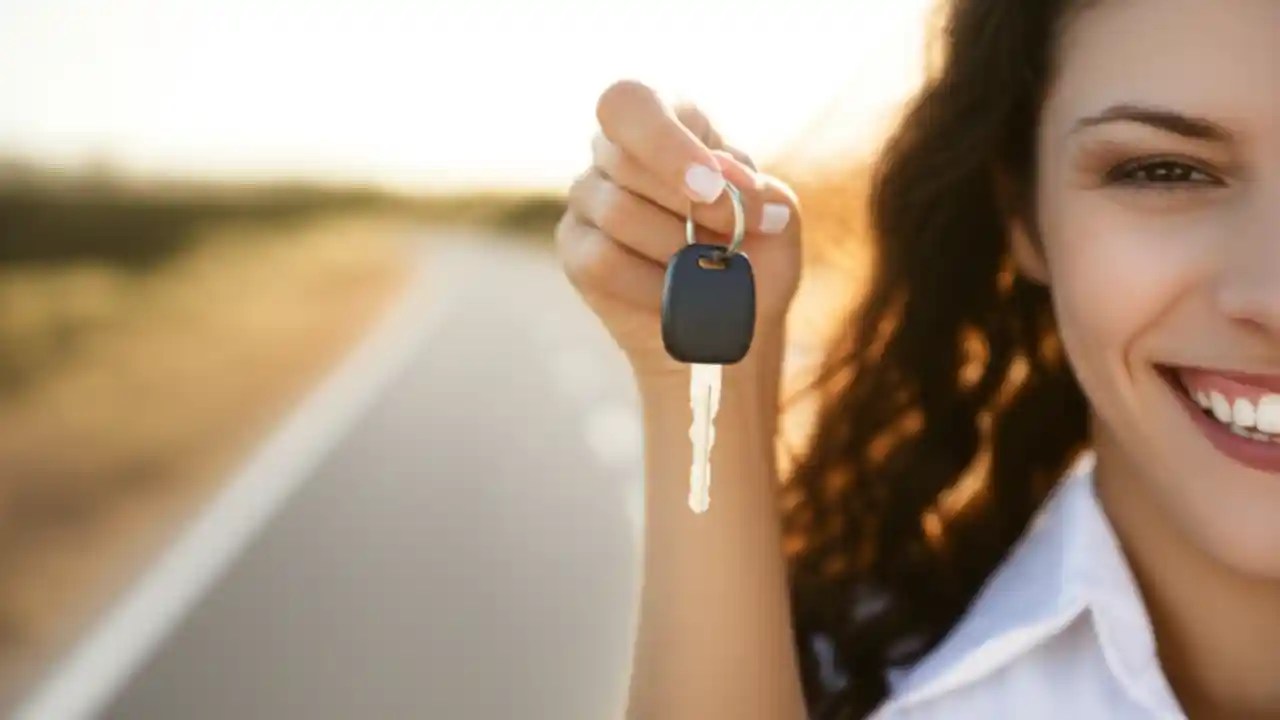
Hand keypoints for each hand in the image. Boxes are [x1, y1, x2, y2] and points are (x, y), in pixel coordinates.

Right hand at [555, 79, 802, 382]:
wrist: (729, 326)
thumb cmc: (754, 260)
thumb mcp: (777, 221)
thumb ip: (760, 193)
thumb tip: (725, 181)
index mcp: (667, 120)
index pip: (631, 103)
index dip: (666, 144)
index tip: (711, 188)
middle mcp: (615, 151)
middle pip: (624, 158)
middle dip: (689, 206)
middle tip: (734, 240)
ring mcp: (589, 199)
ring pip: (617, 212)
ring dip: (675, 248)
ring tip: (708, 269)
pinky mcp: (576, 248)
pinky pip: (603, 260)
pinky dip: (651, 284)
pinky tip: (676, 295)